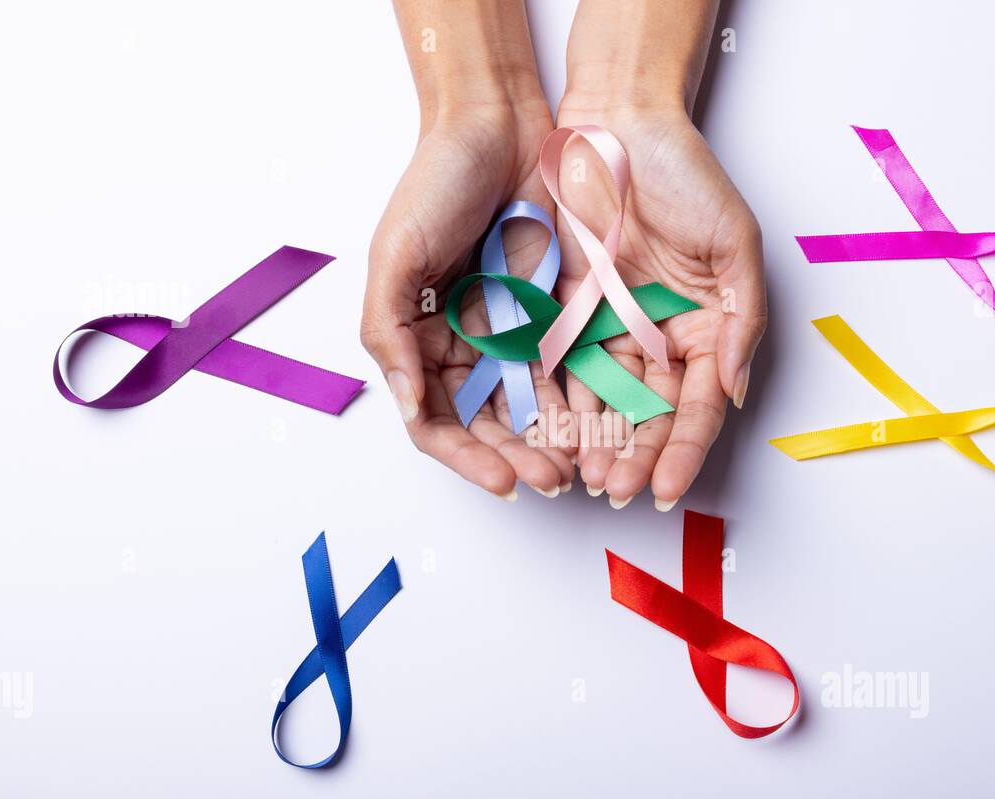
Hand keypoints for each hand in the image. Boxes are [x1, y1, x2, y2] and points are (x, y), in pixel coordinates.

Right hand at [363, 0, 574, 499]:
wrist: (494, 123)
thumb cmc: (433, 183)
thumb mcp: (394, 255)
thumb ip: (390, 334)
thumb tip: (409, 406)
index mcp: (418, 343)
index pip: (439, 423)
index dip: (469, 458)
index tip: (504, 480)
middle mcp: (463, 347)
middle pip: (489, 425)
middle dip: (519, 457)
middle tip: (554, 480)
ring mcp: (509, 333)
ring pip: (532, 407)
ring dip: (554, 439)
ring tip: (583, 465)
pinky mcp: (552, 313)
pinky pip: (567, 367)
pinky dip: (582, 399)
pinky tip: (603, 422)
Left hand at [553, 101, 765, 509]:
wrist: (617, 124)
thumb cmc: (686, 174)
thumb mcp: (735, 244)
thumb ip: (741, 321)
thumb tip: (735, 392)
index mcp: (705, 328)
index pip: (698, 405)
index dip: (684, 450)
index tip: (666, 488)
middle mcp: (659, 338)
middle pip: (649, 414)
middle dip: (635, 456)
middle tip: (616, 490)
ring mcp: (612, 329)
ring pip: (603, 402)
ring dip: (594, 442)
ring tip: (582, 475)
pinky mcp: (566, 313)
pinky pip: (562, 367)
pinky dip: (557, 403)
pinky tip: (549, 436)